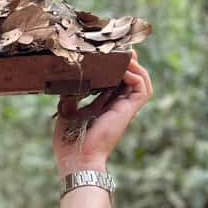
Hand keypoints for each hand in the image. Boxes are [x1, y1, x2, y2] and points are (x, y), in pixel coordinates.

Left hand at [53, 51, 151, 173]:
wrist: (76, 159)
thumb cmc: (69, 142)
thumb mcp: (66, 111)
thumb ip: (70, 95)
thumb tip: (65, 81)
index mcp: (105, 106)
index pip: (116, 80)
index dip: (116, 65)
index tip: (107, 52)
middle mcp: (117, 106)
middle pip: (132, 77)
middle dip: (129, 61)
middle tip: (119, 48)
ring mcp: (124, 109)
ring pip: (142, 81)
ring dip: (136, 66)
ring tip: (125, 54)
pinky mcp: (128, 112)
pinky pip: (141, 88)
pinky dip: (136, 75)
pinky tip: (123, 68)